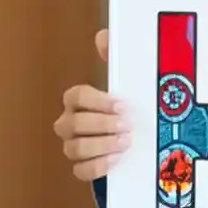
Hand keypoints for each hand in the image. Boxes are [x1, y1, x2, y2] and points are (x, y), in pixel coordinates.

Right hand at [53, 29, 131, 179]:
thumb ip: (115, 58)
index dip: (96, 101)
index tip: (120, 104)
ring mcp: (75, 147)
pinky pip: (80, 171)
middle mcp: (71, 124)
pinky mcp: (85, 168)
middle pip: (73, 124)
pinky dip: (98, 166)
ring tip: (125, 142)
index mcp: (78, 101)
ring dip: (101, 145)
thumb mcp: (126, 82)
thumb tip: (104, 36)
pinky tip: (116, 159)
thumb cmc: (127, 107)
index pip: (75, 97)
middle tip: (126, 125)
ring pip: (74, 148)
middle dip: (101, 125)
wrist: (136, 139)